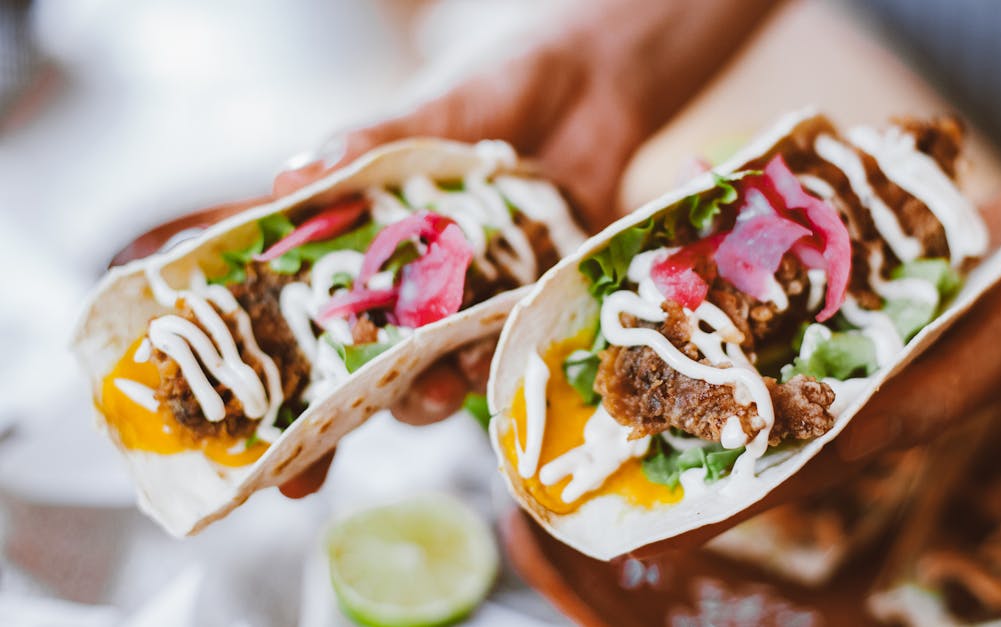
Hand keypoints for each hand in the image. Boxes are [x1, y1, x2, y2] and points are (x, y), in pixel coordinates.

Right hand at [277, 32, 650, 497]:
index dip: (292, 401)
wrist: (591, 78)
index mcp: (371, 251)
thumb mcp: (426, 115)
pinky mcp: (543, 298)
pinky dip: (511, 351)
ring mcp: (483, 302)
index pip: (314, 330)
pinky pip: (523, 342)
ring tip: (444, 382)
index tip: (270, 462)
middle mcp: (421, 290)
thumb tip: (292, 176)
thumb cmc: (491, 91)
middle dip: (364, 412)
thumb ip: (367, 147)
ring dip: (440, 389)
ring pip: (448, 370)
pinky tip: (504, 350)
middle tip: (353, 429)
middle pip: (379, 373)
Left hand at [633, 176, 1000, 553]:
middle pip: (743, 413)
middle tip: (599, 437)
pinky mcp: (837, 279)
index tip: (643, 536)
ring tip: (612, 349)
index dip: (710, 507)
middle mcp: (841, 381)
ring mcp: (834, 330)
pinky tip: (680, 249)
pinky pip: (771, 279)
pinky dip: (730, 268)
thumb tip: (837, 444)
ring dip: (686, 347)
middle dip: (675, 426)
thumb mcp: (985, 362)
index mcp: (871, 421)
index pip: (777, 475)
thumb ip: (915, 404)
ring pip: (747, 345)